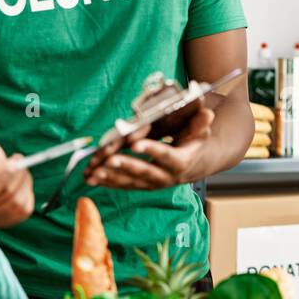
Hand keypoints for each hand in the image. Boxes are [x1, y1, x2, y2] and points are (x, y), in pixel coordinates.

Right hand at [0, 136, 34, 226]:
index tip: (12, 164)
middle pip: (2, 199)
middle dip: (16, 177)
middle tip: (20, 160)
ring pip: (16, 204)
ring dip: (24, 183)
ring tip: (21, 168)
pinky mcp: (7, 219)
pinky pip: (24, 210)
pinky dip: (28, 193)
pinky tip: (22, 181)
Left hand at [84, 105, 214, 190]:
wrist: (194, 162)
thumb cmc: (194, 141)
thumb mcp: (200, 130)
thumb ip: (200, 122)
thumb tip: (207, 113)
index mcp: (181, 161)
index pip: (167, 156)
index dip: (152, 151)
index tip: (135, 144)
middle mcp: (167, 177)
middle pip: (146, 173)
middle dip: (126, 166)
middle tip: (109, 160)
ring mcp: (153, 183)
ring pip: (131, 182)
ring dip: (111, 178)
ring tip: (93, 173)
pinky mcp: (142, 185)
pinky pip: (123, 185)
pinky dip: (107, 182)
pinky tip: (91, 178)